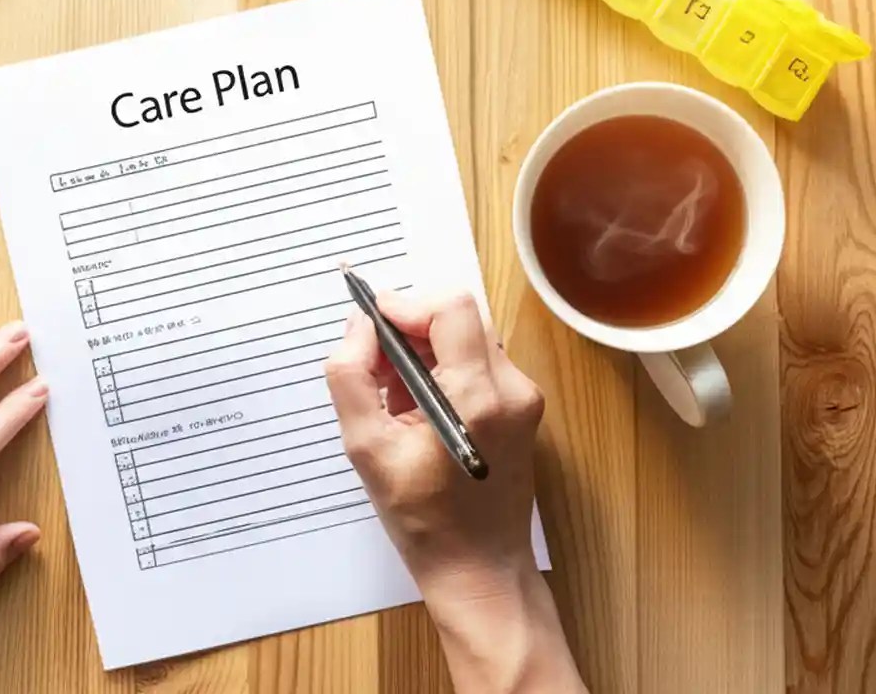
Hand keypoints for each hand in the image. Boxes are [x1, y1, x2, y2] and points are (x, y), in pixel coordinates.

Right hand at [325, 291, 583, 693]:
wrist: (479, 569)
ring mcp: (524, 397)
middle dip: (410, 331)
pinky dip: (444, 370)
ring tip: (394, 397)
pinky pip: (479, 363)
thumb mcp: (367, 448)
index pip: (450, 308)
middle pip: (460, 318)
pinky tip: (419, 410)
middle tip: (375, 368)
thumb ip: (351, 377)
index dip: (404, 306)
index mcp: (478, 397)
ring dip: (425, 352)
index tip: (369, 325)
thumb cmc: (423, 519)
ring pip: (468, 338)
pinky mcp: (523, 408)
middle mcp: (512, 388)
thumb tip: (357, 328)